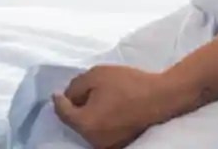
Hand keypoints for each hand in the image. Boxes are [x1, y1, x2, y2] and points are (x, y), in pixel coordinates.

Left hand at [52, 66, 174, 148]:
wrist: (160, 97)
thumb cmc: (127, 84)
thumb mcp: (95, 76)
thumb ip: (75, 87)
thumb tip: (66, 96)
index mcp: (85, 124)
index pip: (62, 113)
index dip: (58, 100)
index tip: (57, 92)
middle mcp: (93, 140)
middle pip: (75, 122)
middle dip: (74, 107)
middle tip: (79, 92)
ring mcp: (106, 144)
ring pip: (87, 128)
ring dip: (87, 115)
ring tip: (95, 98)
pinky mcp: (118, 144)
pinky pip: (100, 132)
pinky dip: (99, 121)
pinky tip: (107, 108)